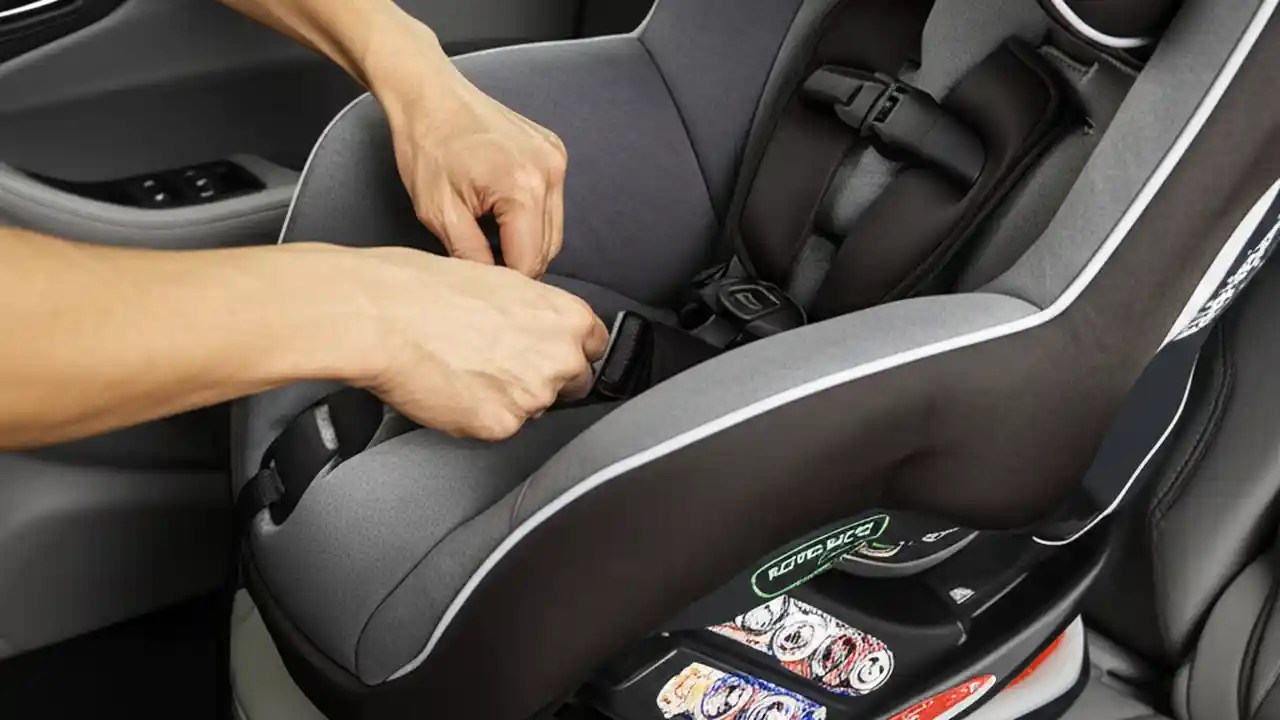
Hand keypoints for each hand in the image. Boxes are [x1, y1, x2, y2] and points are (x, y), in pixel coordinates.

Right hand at [346, 247, 607, 439]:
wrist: (383, 316)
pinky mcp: (501, 425)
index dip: (572, 349)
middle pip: (573, 382)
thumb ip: (532, 313)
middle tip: (505, 365)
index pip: (594, 345)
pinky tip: (454, 389)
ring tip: (468, 371)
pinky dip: (480, 415)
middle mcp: (559, 358)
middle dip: (547, 377)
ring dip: (511, 398)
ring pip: (535, 407)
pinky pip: (500, 427)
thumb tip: (534, 328)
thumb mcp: (500, 283)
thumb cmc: (427, 289)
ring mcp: (533, 396)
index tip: (556, 352)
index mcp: (565, 316)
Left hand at [374, 36, 567, 277]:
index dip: (505, 282)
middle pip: (547, 249)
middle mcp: (549, 173)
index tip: (481, 283)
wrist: (429, 95)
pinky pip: (551, 202)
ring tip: (488, 231)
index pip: (530, 263)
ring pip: (553, 230)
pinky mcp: (554, 152)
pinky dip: (530, 215)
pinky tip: (501, 207)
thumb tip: (490, 286)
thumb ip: (470, 256)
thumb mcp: (438, 213)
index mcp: (524, 189)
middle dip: (517, 262)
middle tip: (480, 258)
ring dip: (525, 240)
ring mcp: (555, 160)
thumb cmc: (427, 146)